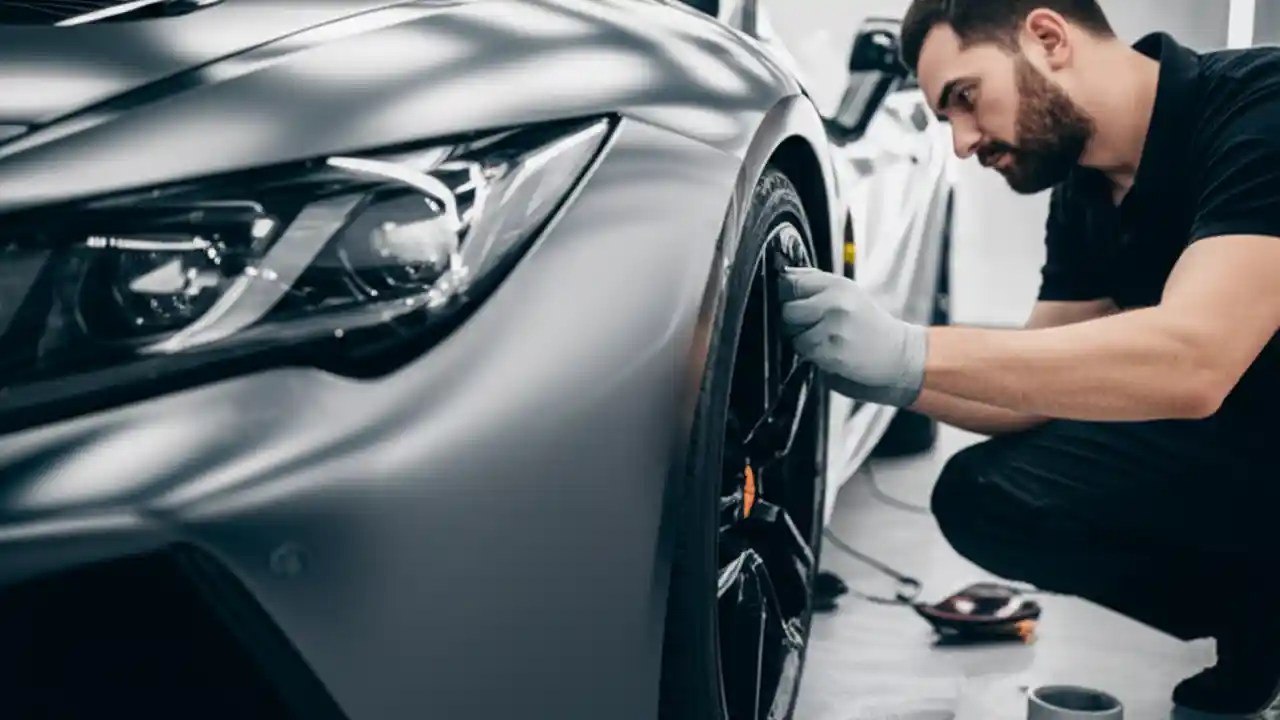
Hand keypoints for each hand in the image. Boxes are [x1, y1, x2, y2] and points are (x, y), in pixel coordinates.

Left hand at [778, 267, 927, 407]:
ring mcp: (832, 328)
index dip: (783, 293)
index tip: (788, 300)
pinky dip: (809, 352)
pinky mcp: (830, 352)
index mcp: (837, 284)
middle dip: (790, 319)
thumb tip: (782, 275)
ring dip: (799, 337)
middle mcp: (834, 303)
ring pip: (791, 332)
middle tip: (807, 323)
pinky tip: (827, 349)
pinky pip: (802, 350)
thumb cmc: (867, 322)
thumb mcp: (847, 293)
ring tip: (821, 337)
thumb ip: (814, 282)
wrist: (897, 352)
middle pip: (786, 308)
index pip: (790, 281)